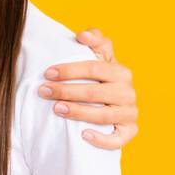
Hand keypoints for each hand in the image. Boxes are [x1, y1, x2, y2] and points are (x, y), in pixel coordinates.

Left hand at [39, 28, 138, 150]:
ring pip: (104, 115)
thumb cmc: (99, 79)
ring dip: (78, 112)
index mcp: (121, 71)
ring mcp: (129, 113)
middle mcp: (128, 92)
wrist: (112, 105)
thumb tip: (82, 35)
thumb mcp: (99, 57)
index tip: (48, 72)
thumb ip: (95, 41)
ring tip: (56, 109)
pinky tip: (82, 135)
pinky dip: (101, 139)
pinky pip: (118, 139)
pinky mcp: (129, 132)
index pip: (95, 68)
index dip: (70, 70)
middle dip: (67, 91)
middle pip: (96, 92)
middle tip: (44, 91)